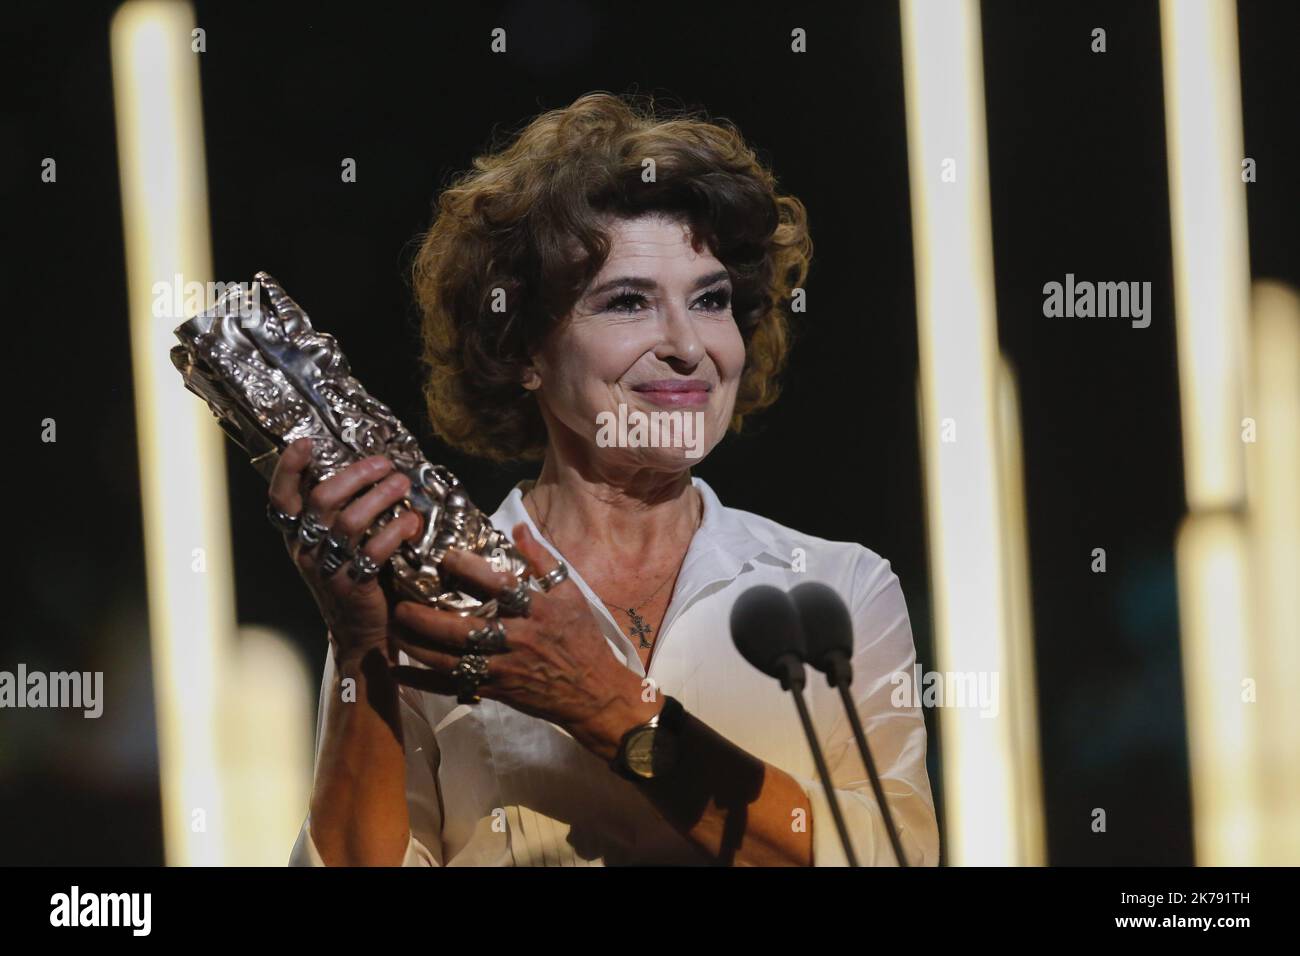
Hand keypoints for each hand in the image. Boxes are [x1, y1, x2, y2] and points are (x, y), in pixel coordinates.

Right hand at [268, 437, 423, 666]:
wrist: (360, 632)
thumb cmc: (352, 576)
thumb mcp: (334, 544)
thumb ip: (340, 512)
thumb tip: (366, 468)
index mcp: (297, 536)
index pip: (280, 499)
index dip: (288, 469)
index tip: (307, 443)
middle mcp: (305, 550)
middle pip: (322, 500)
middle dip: (356, 475)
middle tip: (385, 464)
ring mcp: (326, 569)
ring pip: (349, 522)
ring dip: (380, 497)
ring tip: (402, 484)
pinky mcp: (352, 587)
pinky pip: (373, 552)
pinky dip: (395, 532)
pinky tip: (412, 522)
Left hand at [388, 524, 656, 756]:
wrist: (595, 693)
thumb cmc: (583, 639)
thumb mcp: (572, 595)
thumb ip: (543, 559)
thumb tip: (517, 527)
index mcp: (539, 611)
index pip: (502, 587)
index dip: (471, 571)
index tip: (444, 557)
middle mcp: (519, 640)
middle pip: (466, 631)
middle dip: (428, 618)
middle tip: (400, 603)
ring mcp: (506, 669)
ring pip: (453, 661)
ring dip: (418, 647)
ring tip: (393, 629)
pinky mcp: (497, 692)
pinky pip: (454, 688)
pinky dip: (424, 682)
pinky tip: (398, 672)